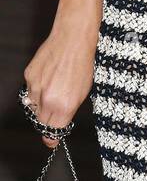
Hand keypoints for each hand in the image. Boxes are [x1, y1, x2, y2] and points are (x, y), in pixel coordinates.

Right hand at [23, 29, 95, 148]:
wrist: (73, 39)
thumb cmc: (83, 63)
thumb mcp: (83, 92)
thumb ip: (70, 109)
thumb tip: (61, 122)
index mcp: (64, 106)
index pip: (52, 132)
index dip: (52, 138)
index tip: (52, 141)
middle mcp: (47, 100)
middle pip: (40, 122)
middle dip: (46, 121)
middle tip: (53, 113)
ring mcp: (35, 88)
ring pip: (32, 105)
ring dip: (40, 103)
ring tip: (54, 87)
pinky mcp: (28, 76)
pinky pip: (30, 90)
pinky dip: (37, 87)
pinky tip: (48, 76)